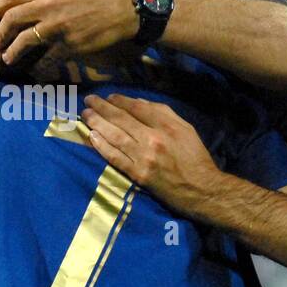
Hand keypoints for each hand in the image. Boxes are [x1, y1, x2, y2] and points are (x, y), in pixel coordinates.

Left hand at [0, 0, 137, 63]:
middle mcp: (47, 6)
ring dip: (12, 51)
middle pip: (12, 20)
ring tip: (7, 58)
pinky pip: (47, 57)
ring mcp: (57, 27)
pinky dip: (37, 64)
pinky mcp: (68, 45)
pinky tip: (32, 68)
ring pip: (25, 41)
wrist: (125, 5)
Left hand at [80, 94, 219, 215]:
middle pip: (122, 119)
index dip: (120, 101)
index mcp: (167, 126)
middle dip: (102, 108)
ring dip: (97, 123)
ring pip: (115, 136)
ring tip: (85, 115)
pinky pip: (115, 158)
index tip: (109, 96)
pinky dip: (102, 146)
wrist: (201, 190)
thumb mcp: (186, 129)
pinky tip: (92, 136)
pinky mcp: (138, 174)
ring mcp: (144, 157)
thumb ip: (164, 114)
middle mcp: (153, 139)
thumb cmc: (195, 158)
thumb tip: (139, 103)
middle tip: (89, 100)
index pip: (138, 107)